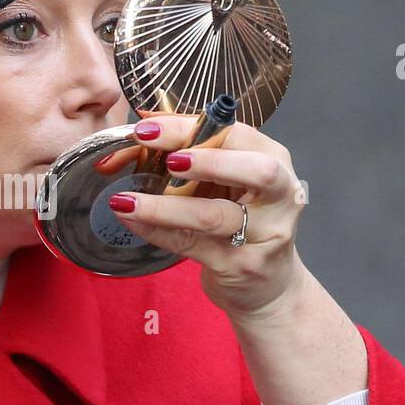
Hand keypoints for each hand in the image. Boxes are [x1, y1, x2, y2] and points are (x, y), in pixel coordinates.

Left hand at [101, 116, 307, 319]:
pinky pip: (191, 244)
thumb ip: (193, 149)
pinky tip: (131, 221)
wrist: (268, 283)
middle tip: (167, 161)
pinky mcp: (241, 265)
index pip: (235, 133)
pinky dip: (157, 231)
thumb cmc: (242, 219)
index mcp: (273, 158)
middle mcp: (279, 194)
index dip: (189, 128)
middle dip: (207, 161)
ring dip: (164, 206)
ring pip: (213, 215)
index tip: (147, 129)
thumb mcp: (226, 179)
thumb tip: (146, 121)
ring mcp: (264, 234)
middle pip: (254, 171)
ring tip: (125, 200)